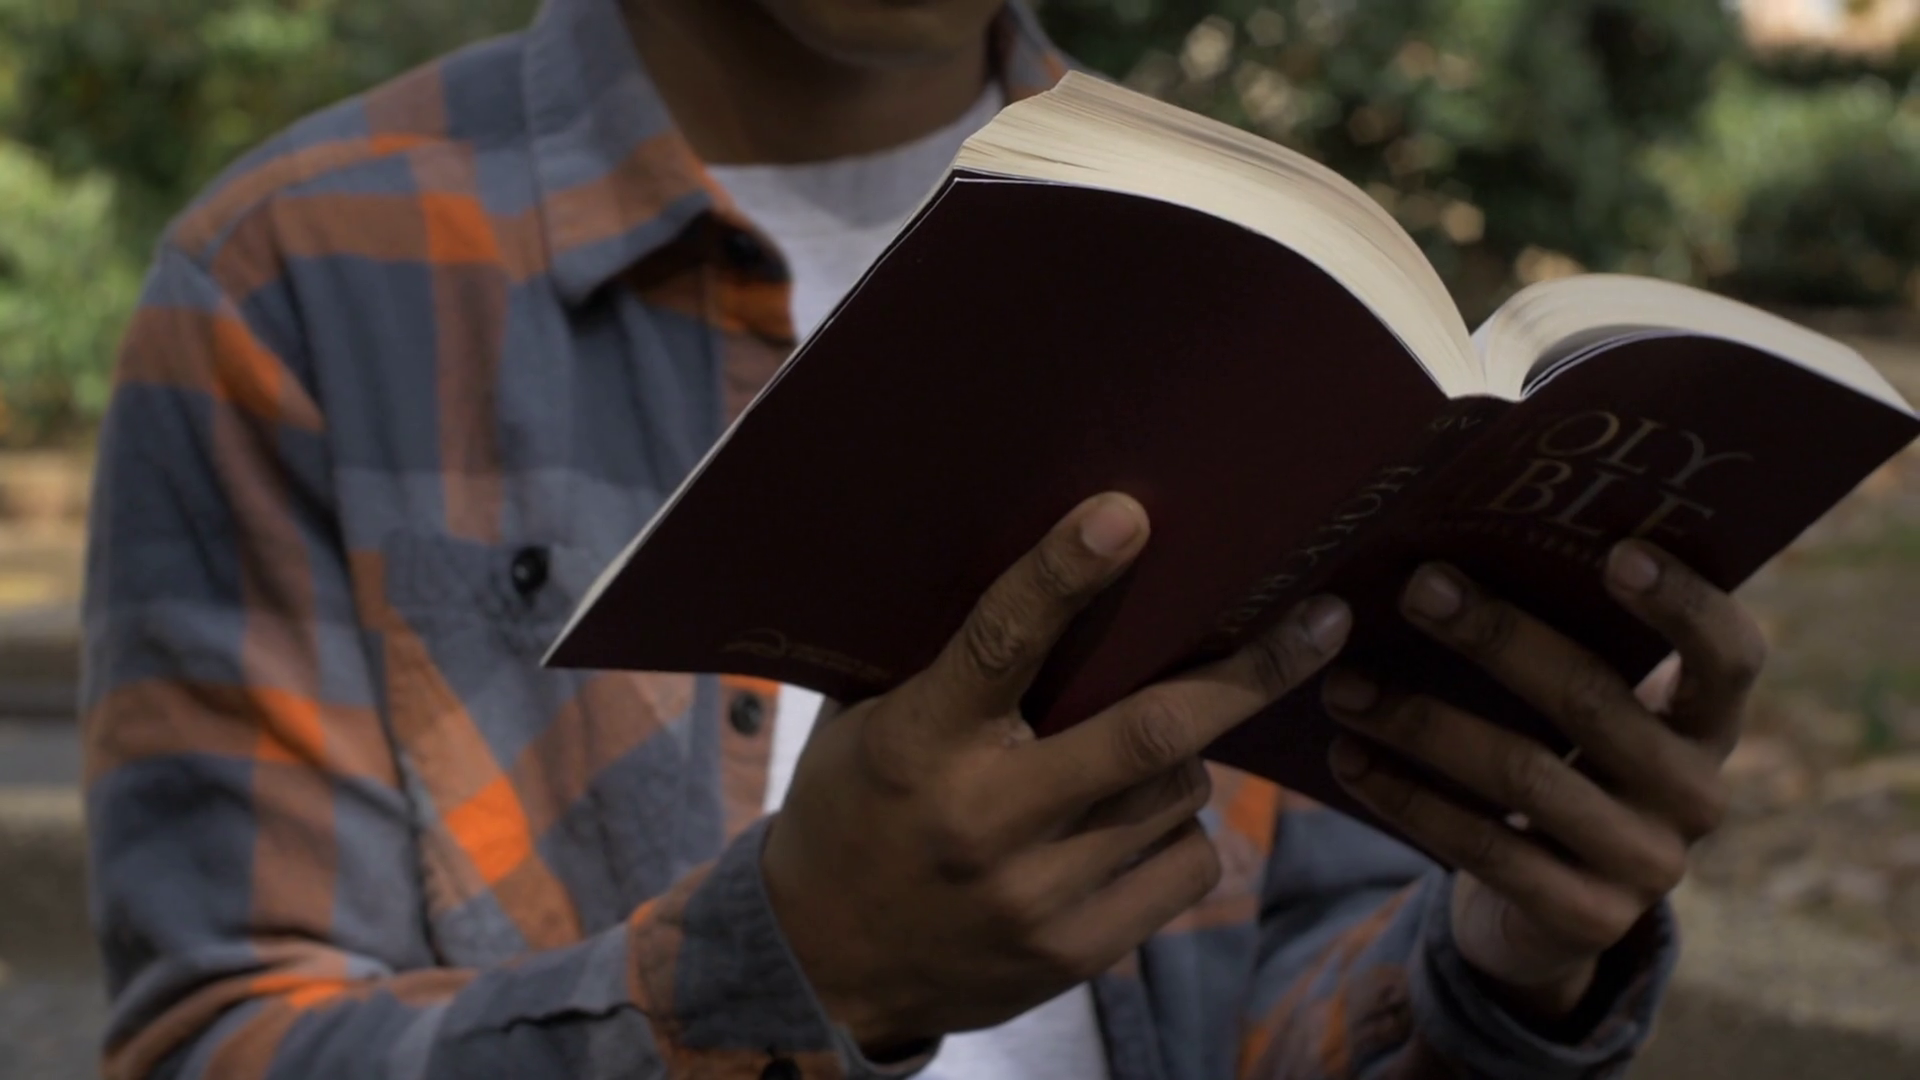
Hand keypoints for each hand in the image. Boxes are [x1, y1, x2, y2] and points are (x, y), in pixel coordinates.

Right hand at [762, 493, 1351, 1053]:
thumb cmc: (855, 810)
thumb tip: (1056, 572)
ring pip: (1179, 792)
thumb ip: (950, 665)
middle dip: (1248, 671)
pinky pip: (1187, 865)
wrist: (826, 966)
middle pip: (1148, 731)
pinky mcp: (1076, 951)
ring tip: (1149, 745)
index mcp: (922, 742)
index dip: (1065, 573)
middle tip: (1321, 620)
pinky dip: (1183, 829)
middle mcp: (985, 817)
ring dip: (1188, 753)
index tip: (1128, 513)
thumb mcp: (872, 723)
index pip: (1000, 643)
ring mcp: (1036, 894)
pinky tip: (1141, 822)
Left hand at [1319, 541, 1760, 1019]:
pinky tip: (1349, 759)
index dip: (1684, 604)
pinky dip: (1407, 797)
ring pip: (1524, 772)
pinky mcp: (1585, 917)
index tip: (1618, 551)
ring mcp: (1646, 863)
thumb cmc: (1557, 760)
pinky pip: (1484, 846)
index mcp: (1707, 722)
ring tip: (1344, 685)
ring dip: (1421, 721)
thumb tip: (1447, 555)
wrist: (1547, 906)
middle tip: (1417, 588)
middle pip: (1594, 699)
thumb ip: (1561, 641)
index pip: (1729, 656)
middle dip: (1495, 636)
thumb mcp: (1580, 709)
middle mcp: (1695, 793)